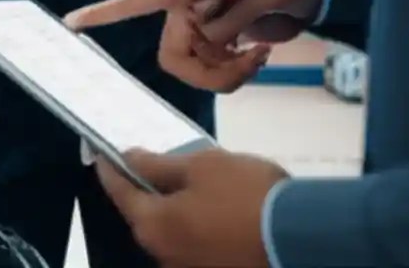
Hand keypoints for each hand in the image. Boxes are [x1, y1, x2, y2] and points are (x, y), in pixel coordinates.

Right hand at [64, 0, 325, 91]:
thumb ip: (233, 14)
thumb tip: (205, 40)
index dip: (106, 12)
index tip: (72, 22)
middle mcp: (189, 6)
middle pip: (172, 53)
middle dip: (209, 69)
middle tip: (249, 59)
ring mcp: (202, 26)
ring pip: (192, 68)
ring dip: (228, 73)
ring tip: (259, 55)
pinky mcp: (216, 42)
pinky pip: (211, 71)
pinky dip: (235, 73)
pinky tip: (257, 54)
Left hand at [96, 148, 288, 267]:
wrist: (303, 237)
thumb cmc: (246, 194)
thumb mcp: (201, 166)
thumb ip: (158, 164)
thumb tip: (129, 158)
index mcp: (152, 227)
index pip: (119, 192)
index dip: (111, 168)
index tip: (104, 152)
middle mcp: (163, 256)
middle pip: (145, 217)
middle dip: (146, 191)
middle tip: (151, 165)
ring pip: (171, 233)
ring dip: (173, 210)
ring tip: (187, 185)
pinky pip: (195, 244)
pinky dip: (195, 226)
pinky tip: (210, 209)